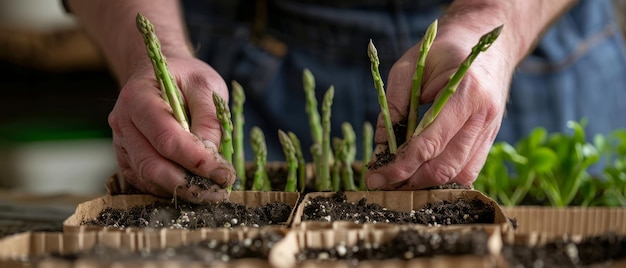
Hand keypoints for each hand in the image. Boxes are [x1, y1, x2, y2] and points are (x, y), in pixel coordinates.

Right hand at [108, 55, 235, 202]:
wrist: (157, 75)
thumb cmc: (184, 77)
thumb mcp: (205, 85)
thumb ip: (209, 118)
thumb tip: (212, 155)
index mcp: (139, 98)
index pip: (166, 138)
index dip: (196, 160)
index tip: (224, 173)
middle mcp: (123, 123)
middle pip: (153, 164)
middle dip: (189, 183)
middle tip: (220, 192)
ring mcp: (122, 144)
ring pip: (148, 178)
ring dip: (182, 190)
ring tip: (212, 192)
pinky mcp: (127, 159)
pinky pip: (146, 182)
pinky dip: (170, 189)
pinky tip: (195, 188)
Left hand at [365, 21, 512, 189]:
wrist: (489, 46)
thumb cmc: (443, 51)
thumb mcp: (409, 66)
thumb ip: (393, 104)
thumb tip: (380, 144)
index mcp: (466, 92)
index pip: (430, 143)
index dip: (401, 165)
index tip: (375, 177)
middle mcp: (483, 116)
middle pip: (445, 166)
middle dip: (410, 180)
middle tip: (381, 183)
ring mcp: (491, 130)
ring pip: (458, 175)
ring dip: (426, 183)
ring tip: (398, 181)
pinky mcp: (490, 139)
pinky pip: (468, 171)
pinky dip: (444, 178)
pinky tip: (422, 174)